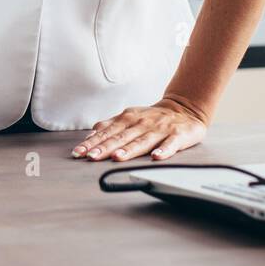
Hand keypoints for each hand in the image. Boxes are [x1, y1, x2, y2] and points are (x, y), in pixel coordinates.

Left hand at [71, 99, 208, 161]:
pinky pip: (171, 144)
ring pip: (142, 141)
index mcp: (129, 118)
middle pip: (122, 137)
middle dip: (105, 147)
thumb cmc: (152, 117)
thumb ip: (111, 125)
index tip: (79, 152)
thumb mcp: (130, 116)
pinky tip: (156, 157)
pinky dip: (164, 150)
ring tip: (117, 157)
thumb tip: (90, 135)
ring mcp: (160, 129)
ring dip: (129, 149)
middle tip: (91, 157)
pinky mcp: (178, 135)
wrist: (185, 108)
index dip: (93, 142)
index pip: (108, 132)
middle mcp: (142, 123)